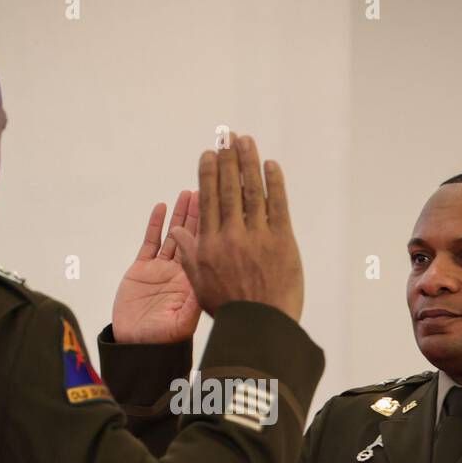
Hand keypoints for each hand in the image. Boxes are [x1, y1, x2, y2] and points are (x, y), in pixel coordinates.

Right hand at [111, 190, 201, 343]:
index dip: (215, 226)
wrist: (136, 347)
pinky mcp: (141, 269)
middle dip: (199, 213)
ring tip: (187, 193)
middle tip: (208, 190)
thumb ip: (193, 301)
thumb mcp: (182, 322)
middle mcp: (181, 272)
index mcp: (194, 282)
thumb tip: (209, 282)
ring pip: (174, 235)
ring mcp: (161, 269)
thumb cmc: (162, 340)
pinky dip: (155, 225)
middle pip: (194, 236)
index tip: (224, 205)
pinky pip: (150, 242)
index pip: (209, 247)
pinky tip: (161, 207)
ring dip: (181, 214)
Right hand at [168, 133, 302, 321]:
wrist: (260, 325)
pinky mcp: (282, 241)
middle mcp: (231, 235)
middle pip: (227, 189)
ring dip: (248, 162)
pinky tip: (270, 165)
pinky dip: (274, 183)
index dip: (208, 173)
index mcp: (209, 244)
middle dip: (227, 159)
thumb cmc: (230, 308)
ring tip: (246, 141)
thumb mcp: (200, 284)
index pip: (208, 199)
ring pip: (251, 191)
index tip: (208, 154)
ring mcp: (258, 236)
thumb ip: (189, 256)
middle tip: (226, 137)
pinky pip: (277, 205)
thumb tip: (179, 233)